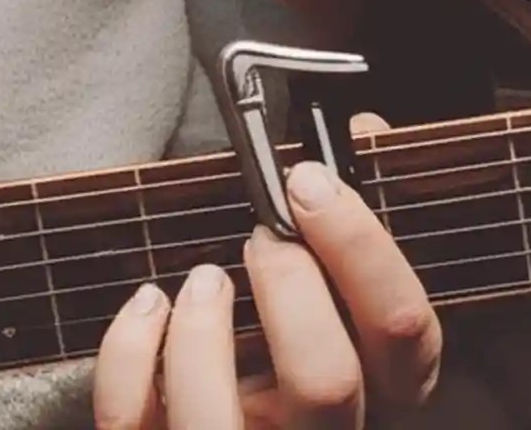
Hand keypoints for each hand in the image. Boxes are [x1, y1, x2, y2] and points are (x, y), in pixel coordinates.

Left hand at [90, 156, 441, 428]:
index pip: (402, 328)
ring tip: (203, 277)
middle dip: (290, 287)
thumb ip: (361, 217)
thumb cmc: (308, 342)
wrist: (229, 415)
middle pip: (328, 379)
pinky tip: (147, 306)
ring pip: (221, 418)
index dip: (362, 248)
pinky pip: (135, 420)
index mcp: (386, 385)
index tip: (312, 185)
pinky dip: (128, 355)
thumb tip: (360, 130)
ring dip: (202, 332)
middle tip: (262, 232)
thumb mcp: (350, 292)